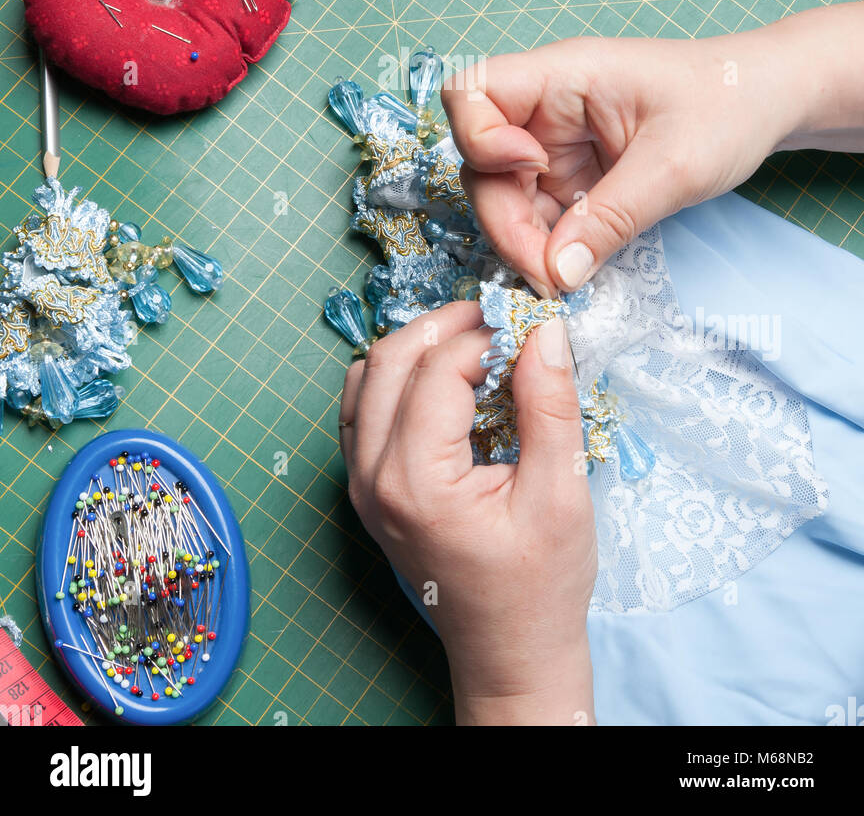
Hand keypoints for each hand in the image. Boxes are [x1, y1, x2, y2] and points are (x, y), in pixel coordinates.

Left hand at [339, 301, 596, 725]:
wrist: (509, 655)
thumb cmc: (540, 587)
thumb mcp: (560, 494)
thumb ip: (549, 406)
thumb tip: (544, 332)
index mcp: (416, 480)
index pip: (438, 368)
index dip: (486, 335)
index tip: (530, 331)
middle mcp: (372, 478)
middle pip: (387, 359)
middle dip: (444, 326)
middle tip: (497, 319)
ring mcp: (360, 485)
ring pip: (364, 378)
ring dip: (414, 348)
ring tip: (471, 345)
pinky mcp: (365, 489)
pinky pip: (359, 410)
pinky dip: (394, 379)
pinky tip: (442, 383)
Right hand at [441, 14, 851, 295]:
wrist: (767, 102)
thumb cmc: (726, 104)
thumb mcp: (675, 165)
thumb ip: (611, 217)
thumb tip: (555, 272)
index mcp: (561, 76)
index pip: (472, 92)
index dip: (479, 137)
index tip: (529, 170)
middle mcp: (545, 109)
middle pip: (480, 162)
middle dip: (504, 219)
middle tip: (546, 272)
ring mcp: (555, 146)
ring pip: (503, 197)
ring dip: (523, 241)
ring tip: (561, 281)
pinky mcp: (572, 178)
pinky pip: (538, 216)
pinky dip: (547, 248)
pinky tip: (572, 273)